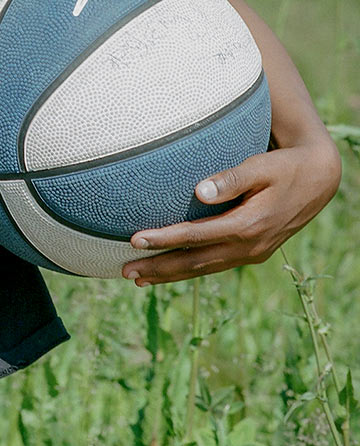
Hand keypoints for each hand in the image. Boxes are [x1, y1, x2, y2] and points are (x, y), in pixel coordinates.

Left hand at [122, 138, 340, 284]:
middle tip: (125, 272)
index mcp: (249, 225)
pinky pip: (215, 265)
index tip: (134, 240)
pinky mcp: (253, 253)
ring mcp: (252, 253)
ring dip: (170, 275)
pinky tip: (170, 272)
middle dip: (159, 268)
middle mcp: (249, 246)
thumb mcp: (261, 167)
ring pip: (204, 269)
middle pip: (195, 262)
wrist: (319, 181)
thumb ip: (231, 178)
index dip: (164, 239)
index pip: (196, 236)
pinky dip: (190, 270)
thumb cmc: (285, 167)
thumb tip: (199, 191)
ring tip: (139, 279)